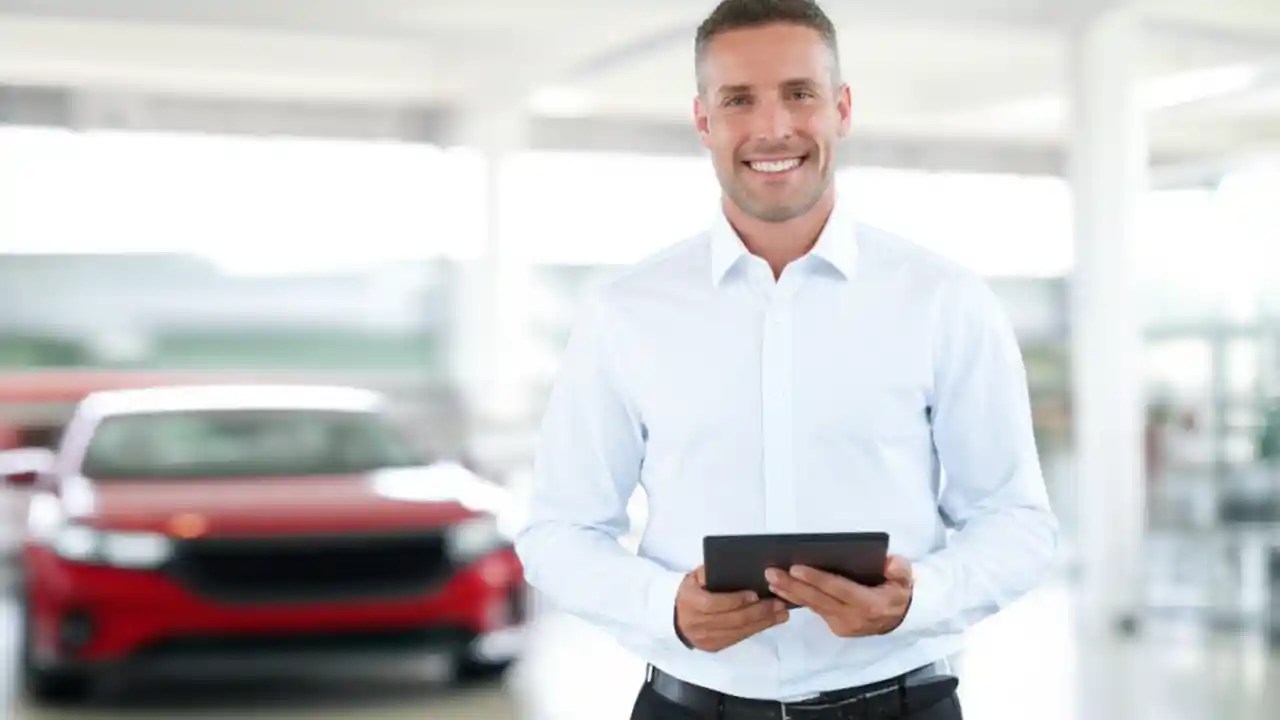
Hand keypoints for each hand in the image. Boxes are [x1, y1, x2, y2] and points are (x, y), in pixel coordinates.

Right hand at [676, 565, 789, 651]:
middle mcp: (699, 624)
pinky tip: (771, 621)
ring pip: (740, 632)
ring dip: (764, 622)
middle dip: (759, 612)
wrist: (675, 617)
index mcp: (692, 603)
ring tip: (781, 612)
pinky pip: (740, 638)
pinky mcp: (716, 646)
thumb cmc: (690, 592)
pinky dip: (757, 629)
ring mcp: (707, 638)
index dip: (736, 600)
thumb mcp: (694, 577)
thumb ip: (710, 572)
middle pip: (733, 620)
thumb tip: (734, 568)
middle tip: (778, 603)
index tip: (755, 594)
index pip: (715, 604)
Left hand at [765, 555, 913, 637]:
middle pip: (818, 599)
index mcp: (870, 604)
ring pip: (813, 606)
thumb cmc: (897, 591)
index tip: (796, 568)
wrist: (900, 618)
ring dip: (790, 593)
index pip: (838, 589)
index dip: (817, 579)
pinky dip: (797, 599)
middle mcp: (853, 618)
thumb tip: (888, 562)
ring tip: (770, 579)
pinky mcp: (836, 627)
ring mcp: (843, 625)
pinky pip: (815, 610)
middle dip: (793, 585)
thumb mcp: (905, 578)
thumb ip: (899, 569)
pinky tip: (781, 589)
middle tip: (772, 572)